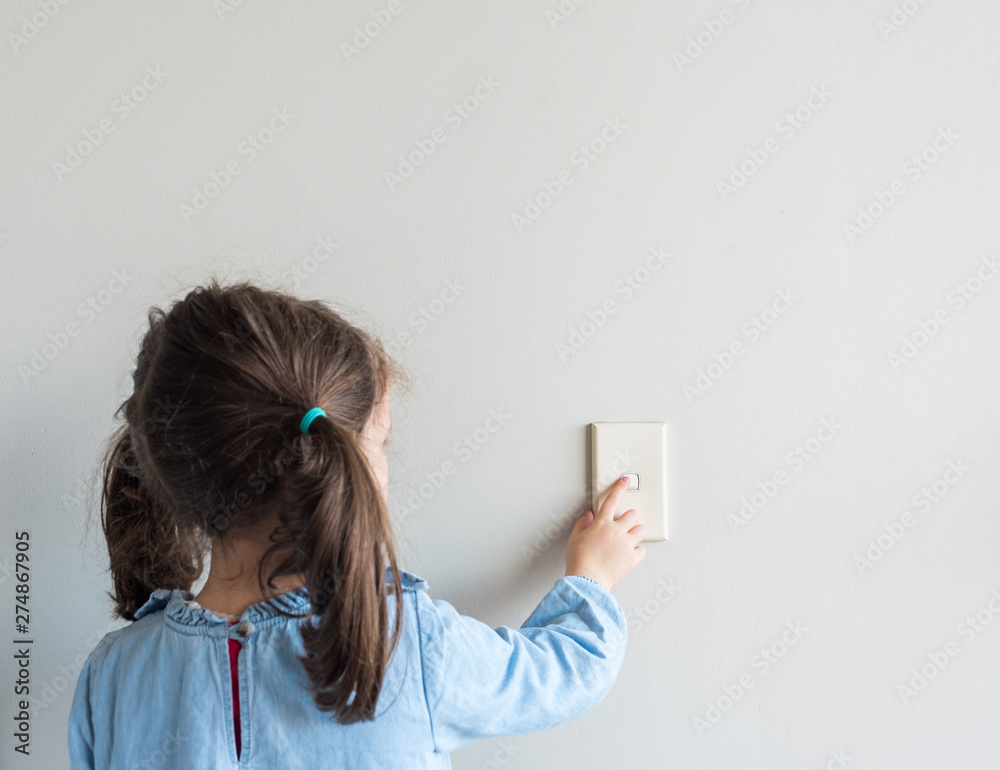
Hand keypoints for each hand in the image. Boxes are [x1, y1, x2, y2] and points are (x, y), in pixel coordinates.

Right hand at [564, 475, 645, 590]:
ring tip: (628, 539)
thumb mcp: (575, 539)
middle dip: (630, 517)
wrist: (587, 580)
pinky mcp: (633, 558)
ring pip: (641, 529)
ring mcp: (626, 544)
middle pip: (633, 514)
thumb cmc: (579, 561)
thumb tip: (588, 515)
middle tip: (624, 524)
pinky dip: (637, 551)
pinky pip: (642, 550)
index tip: (625, 481)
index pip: (612, 500)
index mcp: (601, 524)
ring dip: (636, 532)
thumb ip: (583, 524)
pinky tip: (629, 554)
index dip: (620, 487)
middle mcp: (616, 531)